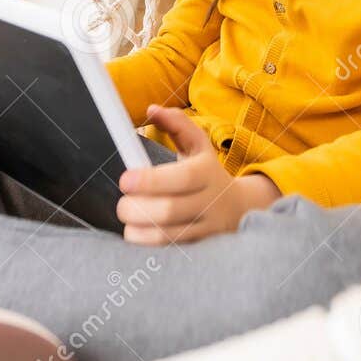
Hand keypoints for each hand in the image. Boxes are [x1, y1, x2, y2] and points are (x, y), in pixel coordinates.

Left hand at [116, 104, 281, 244]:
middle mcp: (209, 201)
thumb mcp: (197, 144)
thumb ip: (176, 123)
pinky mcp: (199, 246)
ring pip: (169, 235)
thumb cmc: (206, 171)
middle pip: (170, 210)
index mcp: (206, 172)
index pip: (180, 178)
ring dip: (139, 229)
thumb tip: (151, 110)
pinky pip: (170, 250)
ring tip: (128, 219)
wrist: (238, 207)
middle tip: (122, 204)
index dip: (149, 180)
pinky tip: (136, 233)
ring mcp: (206, 227)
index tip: (124, 180)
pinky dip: (147, 244)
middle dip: (137, 208)